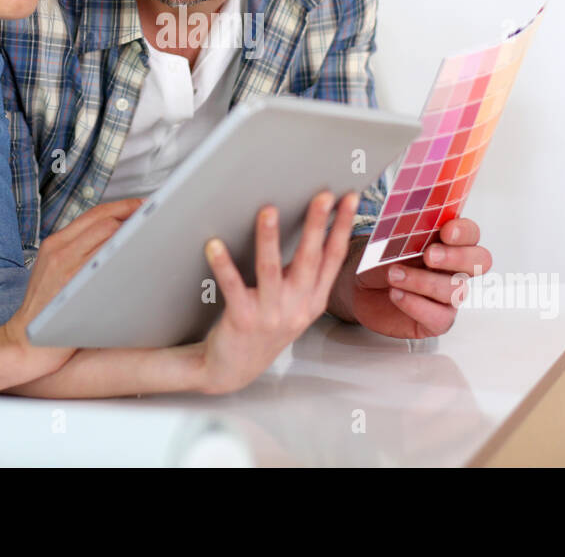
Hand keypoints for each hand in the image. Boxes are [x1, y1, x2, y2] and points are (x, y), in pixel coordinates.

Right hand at [3, 197, 143, 376]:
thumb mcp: (54, 271)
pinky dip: (124, 257)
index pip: (94, 214)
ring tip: (151, 236)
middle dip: (132, 216)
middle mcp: (60, 251)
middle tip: (154, 218)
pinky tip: (140, 260)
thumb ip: (78, 251)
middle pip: (103, 220)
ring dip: (132, 234)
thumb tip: (114, 238)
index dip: (123, 206)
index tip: (142, 206)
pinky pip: (106, 263)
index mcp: (56, 244)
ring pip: (107, 237)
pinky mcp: (75, 287)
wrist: (24, 342)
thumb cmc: (44, 310)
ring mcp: (67, 268)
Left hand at [197, 190, 357, 394]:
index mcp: (314, 301)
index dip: (342, 227)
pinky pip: (233, 287)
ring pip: (271, 270)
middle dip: (318, 225)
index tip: (350, 199)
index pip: (333, 258)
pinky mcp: (242, 319)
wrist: (234, 369)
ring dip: (270, 239)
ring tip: (268, 211)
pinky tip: (215, 245)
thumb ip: (304, 274)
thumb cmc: (264, 327)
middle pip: (310, 259)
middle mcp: (297, 308)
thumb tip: (310, 227)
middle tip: (323, 195)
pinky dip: (223, 264)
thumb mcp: (295, 305)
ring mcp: (270, 315)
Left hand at [330, 217, 491, 338]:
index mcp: (448, 242)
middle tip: (429, 255)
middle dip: (456, 257)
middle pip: (480, 261)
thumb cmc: (379, 257)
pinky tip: (396, 294)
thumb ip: (410, 224)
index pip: (472, 233)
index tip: (446, 231)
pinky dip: (416, 304)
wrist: (357, 284)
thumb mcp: (391, 236)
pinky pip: (440, 317)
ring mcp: (448, 296)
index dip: (465, 232)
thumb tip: (416, 203)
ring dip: (423, 281)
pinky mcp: (436, 320)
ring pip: (455, 290)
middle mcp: (454, 268)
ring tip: (393, 275)